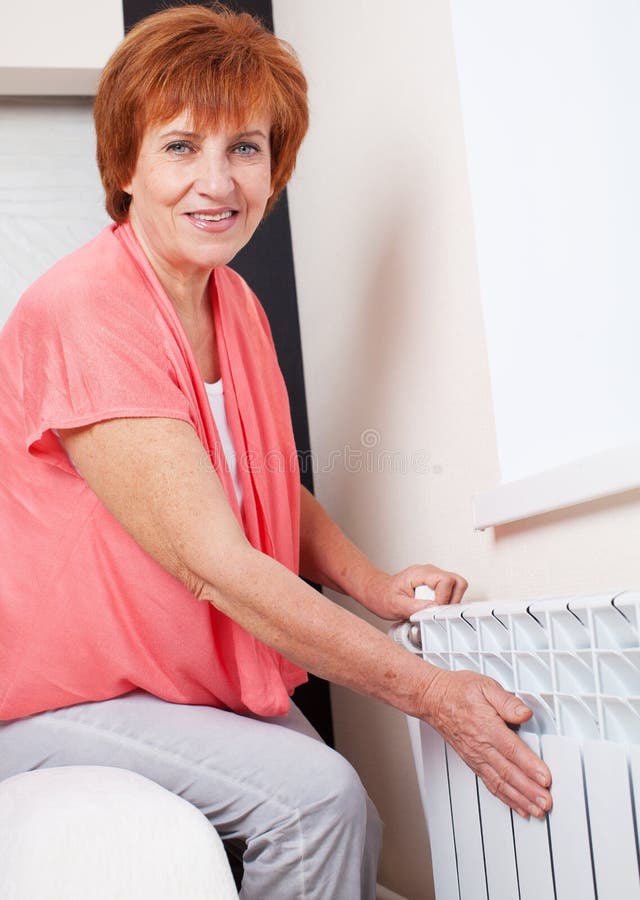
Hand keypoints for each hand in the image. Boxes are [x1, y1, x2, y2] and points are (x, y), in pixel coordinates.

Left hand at [363, 564, 467, 620]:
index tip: (435, 610)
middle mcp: (429, 572)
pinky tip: (433, 609)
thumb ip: (415, 607)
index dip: (444, 598)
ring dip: (451, 601)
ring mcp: (433, 577)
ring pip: (457, 586)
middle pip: (457, 581)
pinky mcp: (434, 584)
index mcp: (420, 573)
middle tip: (440, 611)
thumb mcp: (395, 605)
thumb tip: (434, 609)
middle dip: (453, 600)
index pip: (446, 581)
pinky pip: (450, 591)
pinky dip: (446, 602)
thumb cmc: (382, 596)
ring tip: (435, 610)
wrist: (376, 591)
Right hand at [422, 668, 551, 817]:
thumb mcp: (485, 686)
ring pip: (500, 783)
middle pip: (508, 772)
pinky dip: (505, 798)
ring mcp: (475, 756)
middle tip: (546, 803)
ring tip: (536, 810)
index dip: (530, 766)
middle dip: (529, 791)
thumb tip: (525, 713)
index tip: (545, 778)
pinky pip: (490, 784)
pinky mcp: (472, 762)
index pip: (512, 750)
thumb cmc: (458, 690)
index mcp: (487, 726)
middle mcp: (480, 745)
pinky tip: (517, 805)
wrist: (433, 698)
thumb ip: (507, 701)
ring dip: (519, 799)